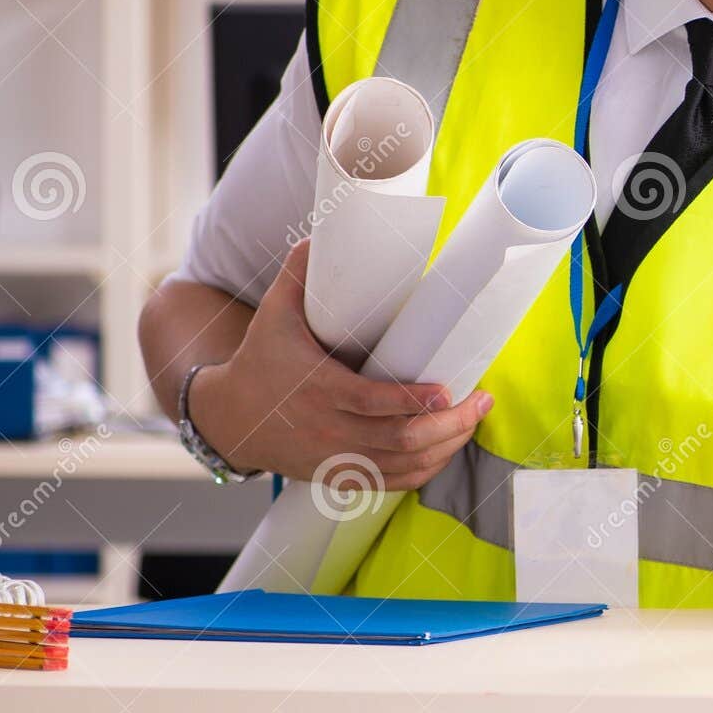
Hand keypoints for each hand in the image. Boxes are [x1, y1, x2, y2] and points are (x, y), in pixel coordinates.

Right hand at [187, 238, 490, 489]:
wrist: (230, 419)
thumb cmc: (261, 357)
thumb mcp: (274, 311)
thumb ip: (300, 272)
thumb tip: (323, 229)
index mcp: (318, 389)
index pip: (372, 403)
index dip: (413, 400)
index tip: (449, 389)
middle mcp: (329, 430)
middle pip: (399, 439)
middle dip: (449, 424)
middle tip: (482, 401)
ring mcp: (336, 458)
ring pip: (402, 466)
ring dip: (446, 447)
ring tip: (475, 418)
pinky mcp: (340, 474)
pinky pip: (391, 483)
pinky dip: (425, 470)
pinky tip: (449, 447)